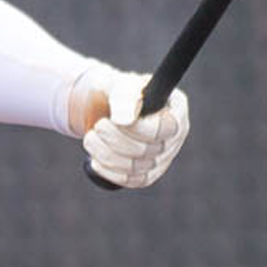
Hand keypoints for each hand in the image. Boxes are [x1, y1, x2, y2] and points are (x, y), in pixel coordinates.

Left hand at [70, 66, 188, 189]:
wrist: (109, 109)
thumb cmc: (120, 94)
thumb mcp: (122, 86)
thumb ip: (125, 98)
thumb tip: (123, 120)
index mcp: (176, 111)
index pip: (165, 129)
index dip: (137, 129)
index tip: (112, 119)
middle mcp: (174, 137)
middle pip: (149, 150)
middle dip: (116, 139)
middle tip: (98, 125)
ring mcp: (163, 158)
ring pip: (137, 168)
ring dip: (107, 155)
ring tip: (90, 138)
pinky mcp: (148, 174)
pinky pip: (131, 180)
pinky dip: (109, 172)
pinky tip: (94, 160)